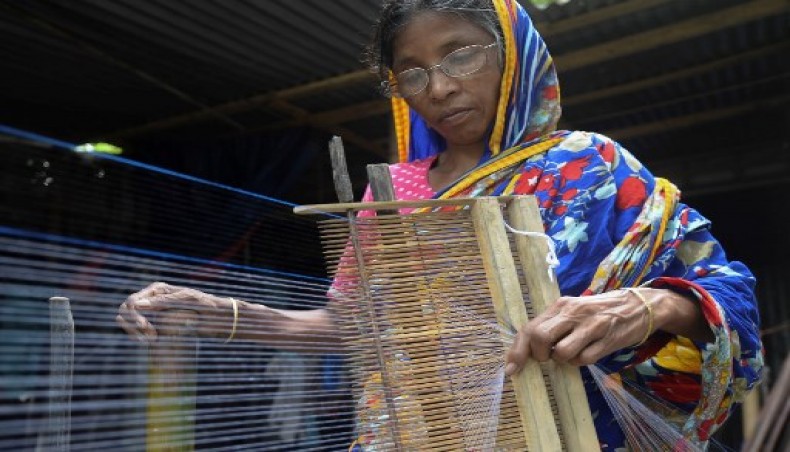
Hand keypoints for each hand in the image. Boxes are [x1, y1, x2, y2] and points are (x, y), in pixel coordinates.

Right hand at [117, 282, 233, 341]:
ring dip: (132, 330)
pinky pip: (136, 328)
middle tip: (150, 339)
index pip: (132, 302)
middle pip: (125, 310)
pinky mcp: (154, 322)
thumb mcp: (186, 300)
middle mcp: (151, 298)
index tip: (148, 330)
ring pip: (126, 319)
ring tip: (150, 341)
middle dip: (132, 325)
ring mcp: (151, 311)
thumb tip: (137, 305)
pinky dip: (137, 334)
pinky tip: (150, 341)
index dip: (135, 318)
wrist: (216, 316)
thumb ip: (163, 302)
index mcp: (157, 289)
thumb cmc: (205, 304)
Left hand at [505, 289, 652, 373]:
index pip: (530, 327)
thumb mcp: (572, 311)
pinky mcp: (608, 339)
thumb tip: (527, 349)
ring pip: (562, 352)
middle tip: (549, 357)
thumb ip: (552, 325)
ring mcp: (591, 325)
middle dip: (540, 355)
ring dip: (563, 360)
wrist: (639, 306)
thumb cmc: (598, 312)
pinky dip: (582, 362)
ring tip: (573, 352)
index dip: (517, 350)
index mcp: (560, 306)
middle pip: (540, 337)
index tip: (511, 369)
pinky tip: (590, 352)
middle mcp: (572, 312)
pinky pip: (585, 360)